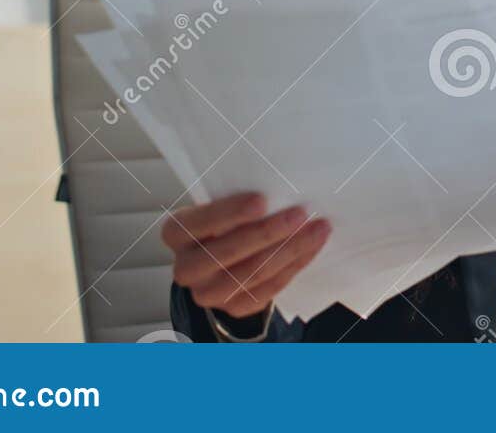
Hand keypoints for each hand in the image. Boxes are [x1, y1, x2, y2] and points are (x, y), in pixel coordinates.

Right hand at [162, 191, 331, 318]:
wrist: (223, 262)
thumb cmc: (224, 224)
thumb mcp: (221, 207)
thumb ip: (238, 200)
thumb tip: (279, 186)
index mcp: (177, 234)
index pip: (199, 223)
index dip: (231, 213)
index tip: (262, 200)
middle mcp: (186, 267)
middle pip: (229, 252)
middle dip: (269, 231)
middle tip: (301, 213)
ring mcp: (208, 293)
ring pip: (253, 272)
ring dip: (291, 249)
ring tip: (318, 228)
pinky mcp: (234, 308)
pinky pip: (268, 288)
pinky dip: (294, 265)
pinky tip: (312, 247)